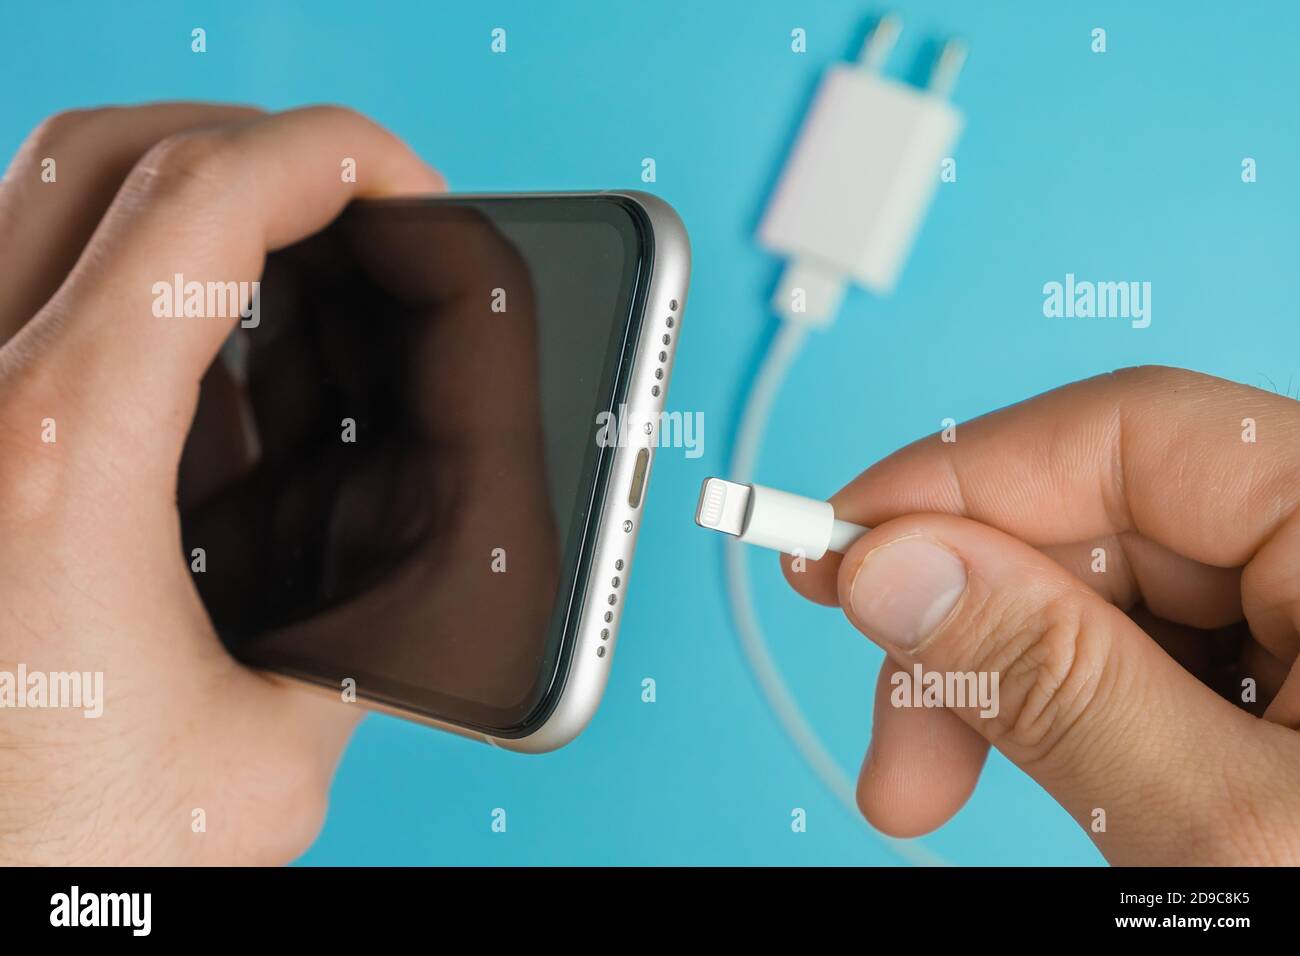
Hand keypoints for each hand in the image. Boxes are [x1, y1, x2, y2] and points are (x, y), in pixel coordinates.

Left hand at [0, 103, 444, 864]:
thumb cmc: (56, 853)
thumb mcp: (269, 751)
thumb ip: (351, 635)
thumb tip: (400, 557)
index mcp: (59, 458)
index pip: (205, 202)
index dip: (333, 156)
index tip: (409, 183)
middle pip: (110, 150)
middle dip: (261, 150)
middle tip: (354, 212)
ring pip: (45, 201)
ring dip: (187, 212)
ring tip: (284, 297)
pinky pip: (22, 294)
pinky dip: (125, 294)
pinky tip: (196, 393)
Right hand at [783, 366, 1299, 864]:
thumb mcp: (1225, 827)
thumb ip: (1052, 677)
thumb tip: (893, 565)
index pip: (1133, 434)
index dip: (962, 483)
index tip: (839, 548)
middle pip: (1105, 524)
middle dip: (970, 625)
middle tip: (892, 746)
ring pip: (1111, 600)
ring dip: (1004, 685)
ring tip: (935, 784)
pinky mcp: (1299, 685)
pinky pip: (1150, 661)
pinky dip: (1067, 716)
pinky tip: (1038, 771)